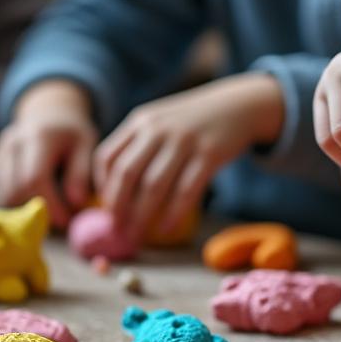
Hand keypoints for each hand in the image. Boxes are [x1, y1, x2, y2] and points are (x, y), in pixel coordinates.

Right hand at [0, 79, 97, 228]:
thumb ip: (81, 174)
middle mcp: (12, 143)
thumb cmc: (71, 134)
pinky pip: (1, 193)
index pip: (34, 178)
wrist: (48, 114)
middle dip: (38, 212)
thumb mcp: (86, 146)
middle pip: (15, 191)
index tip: (67, 221)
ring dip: (27, 209)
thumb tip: (75, 204)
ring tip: (51, 206)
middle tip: (61, 219)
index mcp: (38, 136)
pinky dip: (19, 202)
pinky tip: (36, 195)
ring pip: (5, 196)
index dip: (50, 205)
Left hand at [94, 73, 282, 237]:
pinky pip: (185, 191)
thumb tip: (114, 189)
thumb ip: (137, 146)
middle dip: (117, 207)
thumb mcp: (160, 123)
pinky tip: (166, 229)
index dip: (102, 187)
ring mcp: (184, 141)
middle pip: (126, 174)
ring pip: (154, 186)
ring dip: (141, 216)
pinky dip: (173, 214)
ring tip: (136, 236)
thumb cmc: (193, 123)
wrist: (238, 105)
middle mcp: (158, 129)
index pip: (107, 156)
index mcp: (141, 121)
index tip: (106, 209)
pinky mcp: (209, 154)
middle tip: (116, 231)